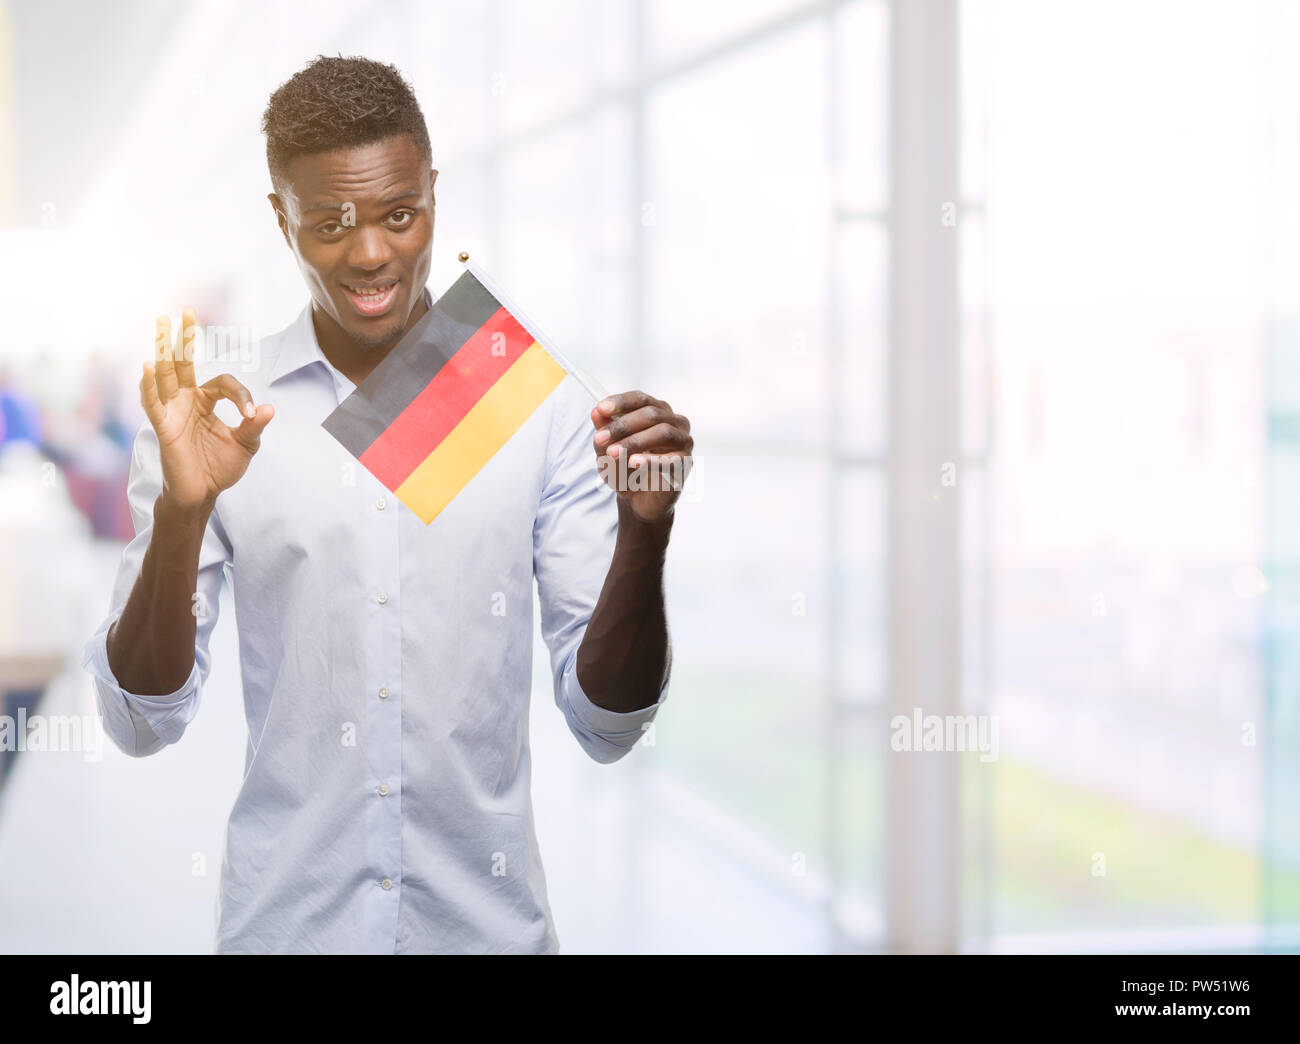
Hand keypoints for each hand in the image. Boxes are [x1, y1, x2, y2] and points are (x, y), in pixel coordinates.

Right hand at [140, 306, 274, 512]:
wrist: (202, 494)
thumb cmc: (220, 468)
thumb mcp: (245, 445)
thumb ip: (254, 426)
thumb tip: (269, 408)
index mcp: (207, 402)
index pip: (225, 384)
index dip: (241, 397)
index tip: (251, 416)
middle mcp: (188, 400)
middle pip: (185, 363)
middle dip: (185, 337)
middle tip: (186, 310)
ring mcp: (173, 411)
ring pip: (167, 375)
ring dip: (165, 350)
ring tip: (162, 324)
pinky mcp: (163, 426)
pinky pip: (153, 403)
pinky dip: (149, 386)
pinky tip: (148, 367)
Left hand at [591, 390, 692, 524]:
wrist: (637, 500)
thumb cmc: (624, 468)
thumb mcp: (607, 449)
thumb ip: (604, 431)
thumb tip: (597, 413)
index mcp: (657, 412)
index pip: (641, 399)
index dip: (621, 402)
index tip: (601, 409)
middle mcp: (674, 422)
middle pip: (651, 414)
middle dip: (622, 426)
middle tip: (599, 439)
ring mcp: (683, 441)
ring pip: (663, 432)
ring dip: (635, 441)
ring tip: (613, 453)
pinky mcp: (685, 463)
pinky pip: (672, 458)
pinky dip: (651, 460)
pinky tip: (634, 463)